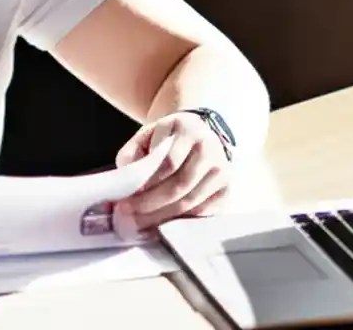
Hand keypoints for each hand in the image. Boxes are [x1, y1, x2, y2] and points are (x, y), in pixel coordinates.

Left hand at [114, 112, 231, 230]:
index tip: (128, 197)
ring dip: (162, 216)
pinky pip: (202, 212)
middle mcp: (210, 148)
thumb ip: (132, 154)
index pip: (169, 162)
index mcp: (189, 129)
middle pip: (180, 185)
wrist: (199, 133)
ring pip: (191, 202)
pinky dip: (180, 220)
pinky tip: (161, 223)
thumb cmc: (168, 138)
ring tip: (140, 222)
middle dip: (152, 204)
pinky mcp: (226, 189)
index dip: (148, 184)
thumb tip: (126, 183)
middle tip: (129, 215)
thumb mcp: (147, 135)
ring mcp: (222, 170)